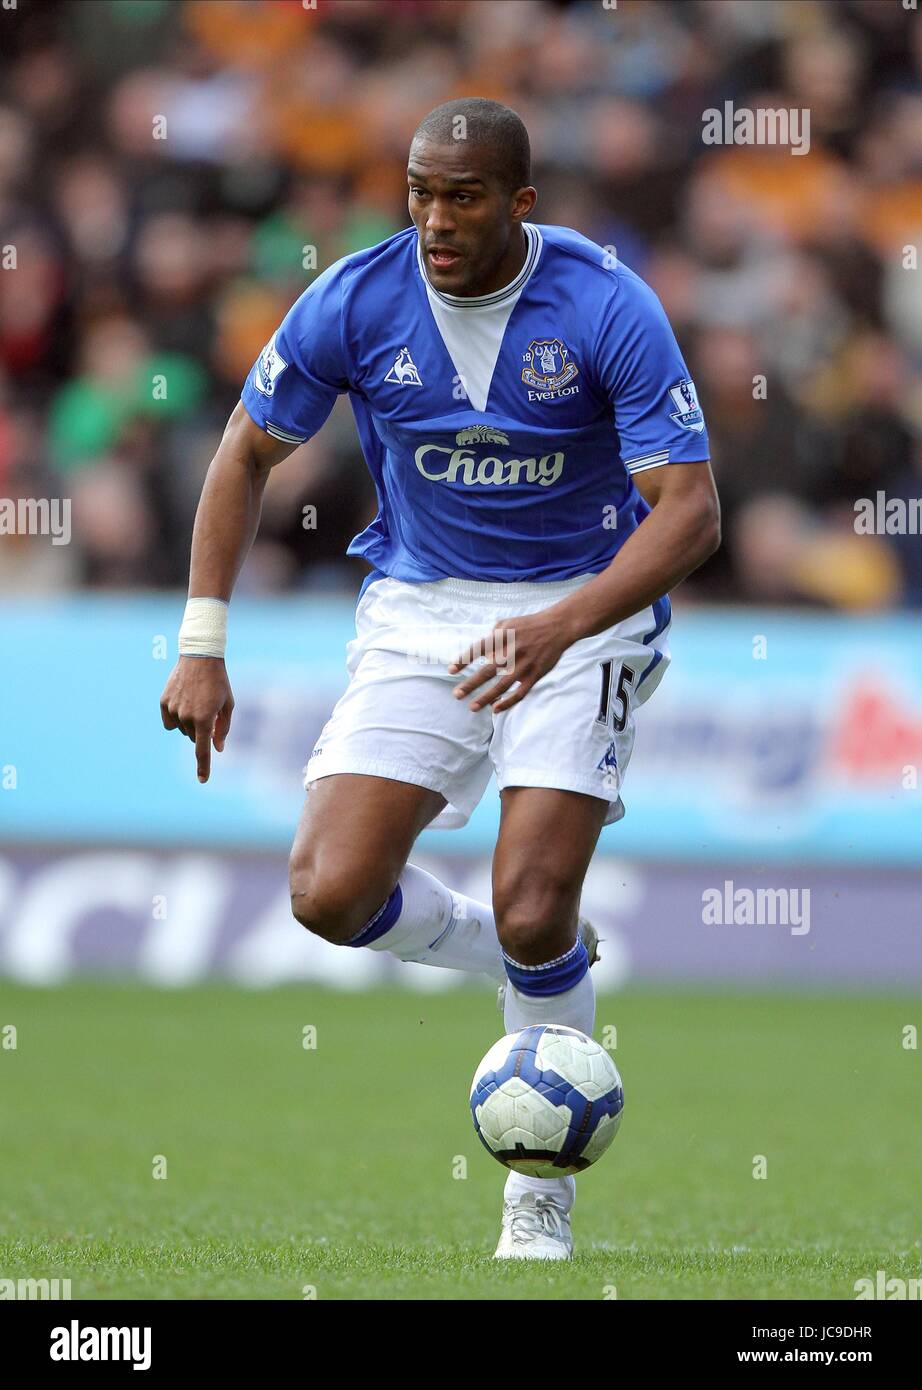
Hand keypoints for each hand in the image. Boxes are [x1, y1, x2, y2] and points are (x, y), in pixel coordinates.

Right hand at [160, 656, 234, 782]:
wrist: (200, 657)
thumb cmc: (219, 681)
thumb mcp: (228, 705)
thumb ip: (222, 729)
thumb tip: (218, 749)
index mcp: (204, 719)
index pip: (202, 750)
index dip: (203, 767)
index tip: (202, 780)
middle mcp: (186, 717)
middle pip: (194, 738)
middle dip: (202, 731)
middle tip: (209, 711)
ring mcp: (173, 710)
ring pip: (181, 730)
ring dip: (189, 724)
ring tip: (197, 701)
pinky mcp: (164, 702)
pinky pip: (169, 722)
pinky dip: (176, 718)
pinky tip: (183, 702)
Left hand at [448, 608, 576, 712]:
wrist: (558, 626)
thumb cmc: (528, 625)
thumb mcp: (507, 623)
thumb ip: (492, 637)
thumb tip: (480, 655)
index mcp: (503, 636)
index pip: (479, 648)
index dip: (464, 660)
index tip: (451, 671)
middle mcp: (513, 650)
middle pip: (488, 670)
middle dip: (470, 684)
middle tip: (456, 695)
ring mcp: (525, 664)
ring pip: (502, 685)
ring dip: (486, 698)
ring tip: (472, 707)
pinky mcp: (536, 674)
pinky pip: (520, 692)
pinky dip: (508, 702)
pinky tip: (495, 709)